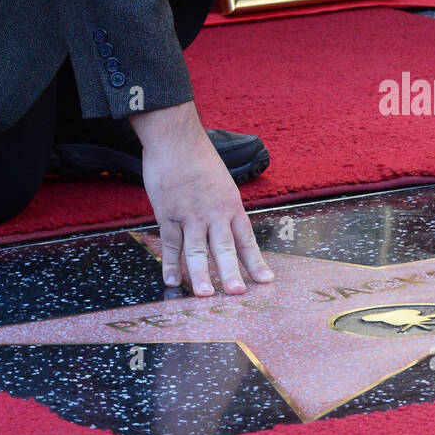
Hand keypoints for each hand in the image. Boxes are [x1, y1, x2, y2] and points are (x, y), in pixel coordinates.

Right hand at [132, 101, 273, 296]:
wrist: (176, 139)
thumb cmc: (198, 157)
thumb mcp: (221, 182)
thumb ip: (223, 206)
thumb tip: (225, 226)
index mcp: (231, 205)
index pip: (246, 239)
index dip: (255, 262)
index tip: (265, 281)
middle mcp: (214, 214)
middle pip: (224, 249)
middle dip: (231, 273)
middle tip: (238, 293)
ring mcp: (190, 216)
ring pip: (197, 251)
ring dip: (201, 275)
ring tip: (205, 295)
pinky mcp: (168, 214)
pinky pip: (170, 244)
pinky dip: (170, 264)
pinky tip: (172, 282)